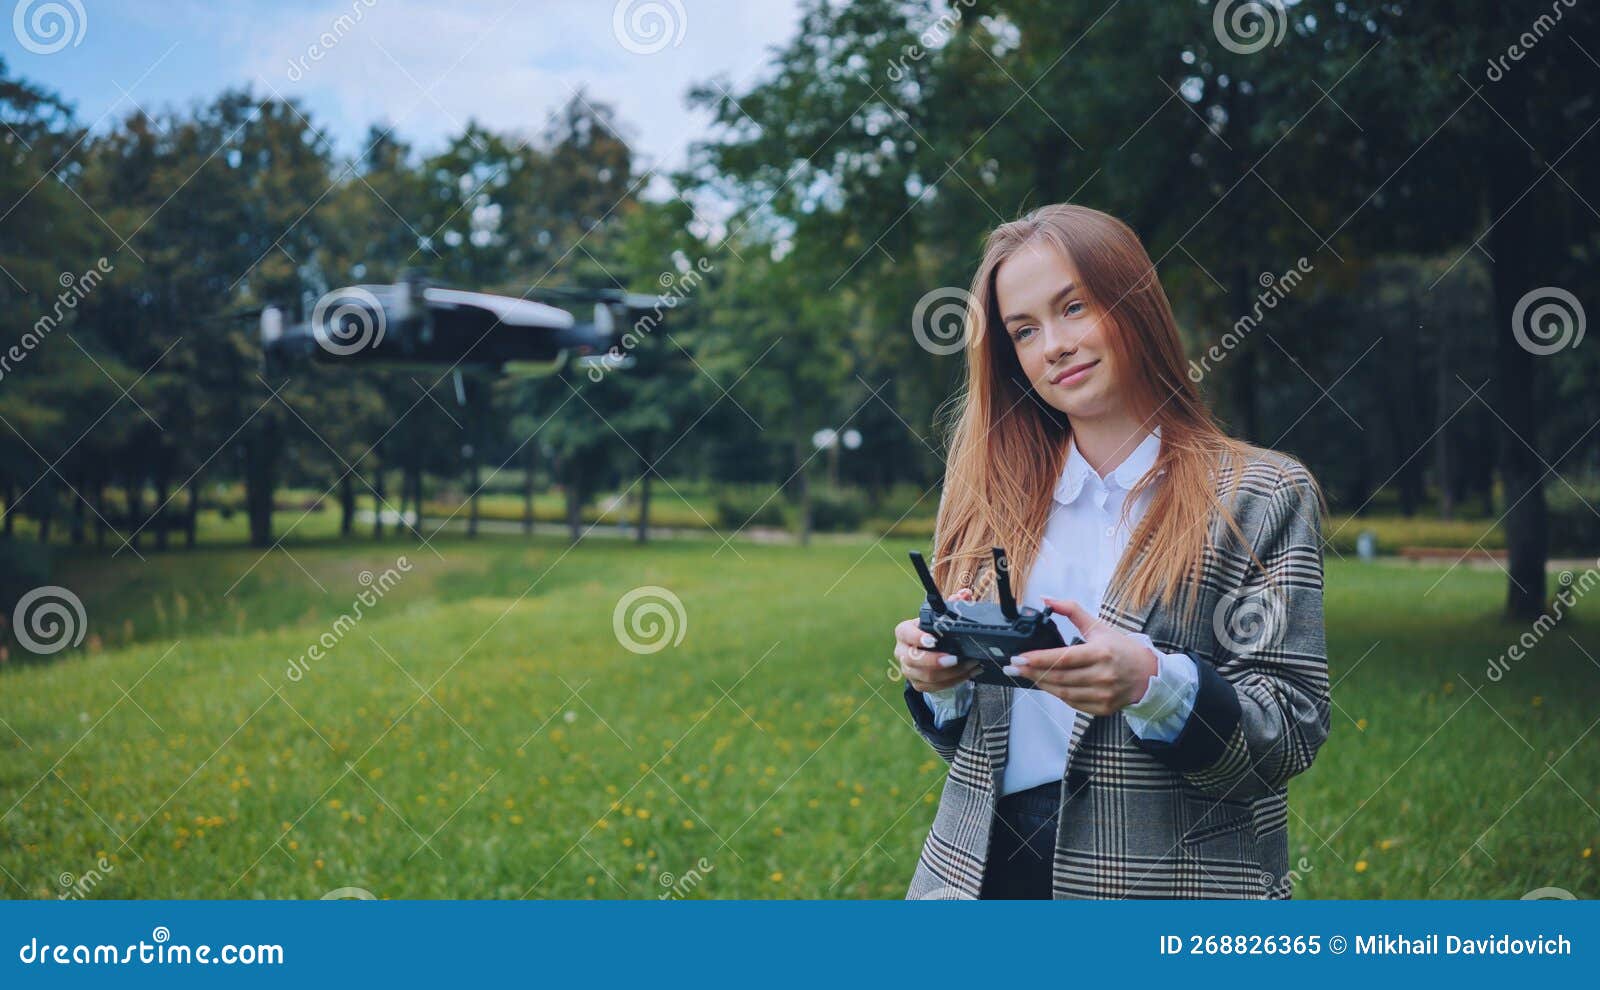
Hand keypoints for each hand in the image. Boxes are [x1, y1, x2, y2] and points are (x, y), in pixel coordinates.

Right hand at [894, 587, 980, 691]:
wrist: (927, 653)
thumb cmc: (933, 631)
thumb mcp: (939, 618)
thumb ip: (953, 603)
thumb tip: (965, 594)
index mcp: (904, 632)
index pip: (906, 634)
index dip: (918, 638)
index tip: (933, 640)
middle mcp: (902, 652)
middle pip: (913, 660)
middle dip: (935, 661)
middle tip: (955, 658)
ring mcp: (908, 670)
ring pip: (926, 676)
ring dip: (951, 673)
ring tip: (970, 664)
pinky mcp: (917, 684)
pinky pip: (935, 687)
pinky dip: (954, 681)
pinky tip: (969, 673)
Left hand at [1002, 597, 1157, 714]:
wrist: (1148, 674)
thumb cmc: (1121, 648)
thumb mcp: (1098, 626)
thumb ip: (1071, 610)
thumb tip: (1046, 600)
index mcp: (1101, 652)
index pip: (1062, 658)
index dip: (1037, 659)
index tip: (1018, 657)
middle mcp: (1103, 675)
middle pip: (1058, 678)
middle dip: (1031, 672)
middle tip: (1013, 667)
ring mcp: (1103, 695)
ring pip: (1062, 693)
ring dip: (1041, 684)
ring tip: (1026, 674)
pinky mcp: (1103, 708)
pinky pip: (1072, 703)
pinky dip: (1057, 694)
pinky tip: (1047, 685)